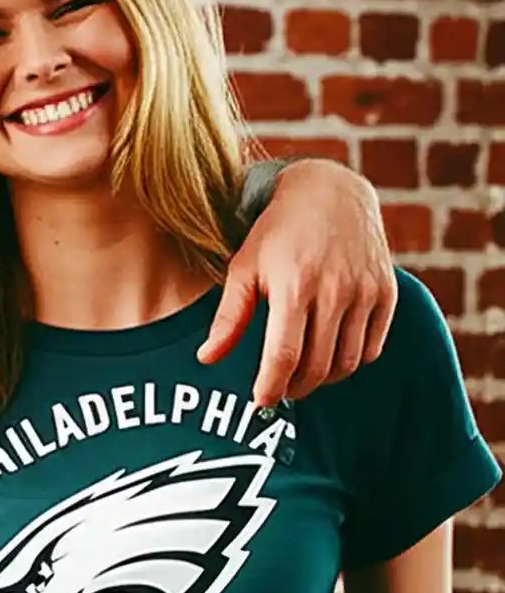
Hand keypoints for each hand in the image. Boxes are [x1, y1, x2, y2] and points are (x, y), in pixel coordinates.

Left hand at [197, 159, 396, 405]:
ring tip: (302, 374)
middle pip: (318, 366)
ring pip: (348, 363)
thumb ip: (229, 317)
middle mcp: (335, 291)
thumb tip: (206, 359)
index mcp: (294, 286)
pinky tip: (329, 353)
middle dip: (295, 387)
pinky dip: (351, 361)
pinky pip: (372, 347)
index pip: (284, 355)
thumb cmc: (277, 231)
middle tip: (279, 389)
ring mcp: (365, 292)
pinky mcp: (387, 293)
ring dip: (323, 379)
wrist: (330, 191)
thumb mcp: (244, 267)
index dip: (271, 386)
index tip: (260, 401)